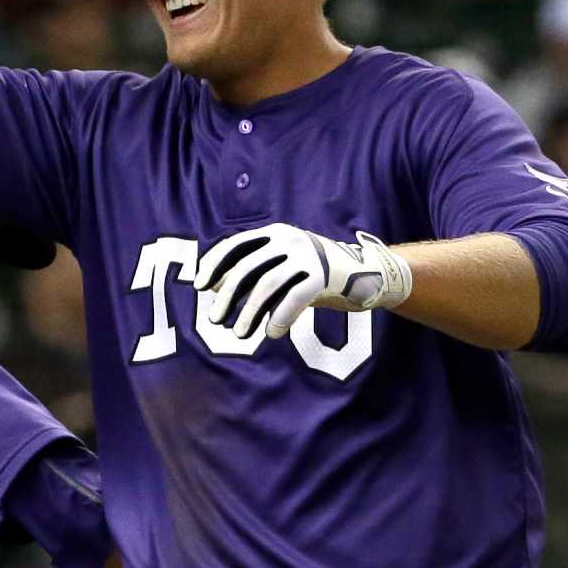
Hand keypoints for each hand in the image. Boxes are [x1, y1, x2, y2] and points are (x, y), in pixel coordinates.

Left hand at [195, 223, 413, 340]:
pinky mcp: (325, 276)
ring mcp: (308, 256)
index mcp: (275, 233)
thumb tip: (213, 287)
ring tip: (239, 333)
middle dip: (227, 295)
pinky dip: (279, 318)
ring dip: (249, 312)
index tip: (199, 286)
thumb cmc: (314, 275)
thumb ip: (252, 274)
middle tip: (214, 318)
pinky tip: (271, 334)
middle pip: (247, 268)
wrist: (368, 275)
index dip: (215, 265)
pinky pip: (294, 299)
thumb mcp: (281, 268)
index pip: (236, 245)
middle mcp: (289, 240)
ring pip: (267, 285)